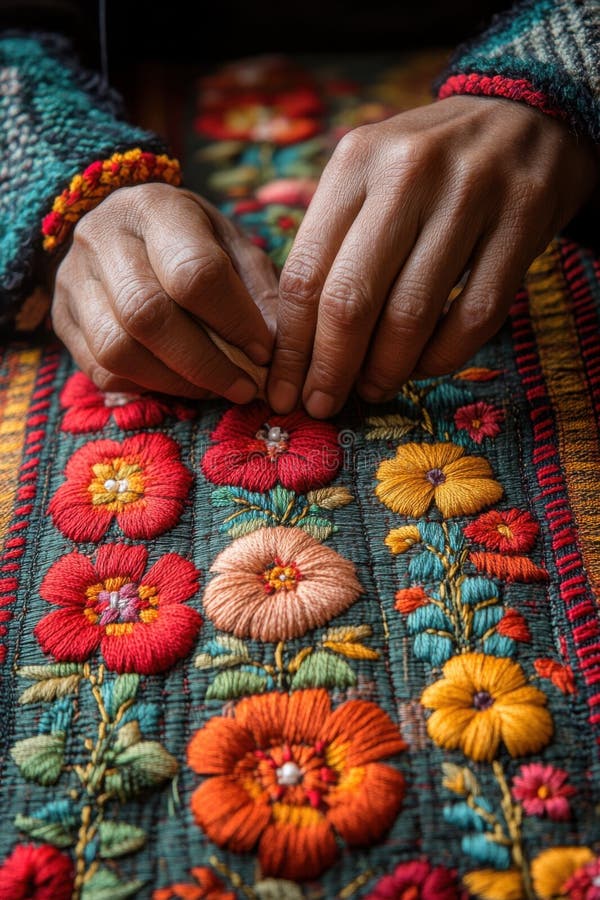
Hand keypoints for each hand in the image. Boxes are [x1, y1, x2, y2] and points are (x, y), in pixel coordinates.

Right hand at [51, 183, 277, 399]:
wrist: (115, 223)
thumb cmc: (187, 238)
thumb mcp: (229, 244)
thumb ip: (256, 290)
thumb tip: (276, 351)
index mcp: (156, 208)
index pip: (194, 272)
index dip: (235, 322)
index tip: (264, 352)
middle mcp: (104, 239)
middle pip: (148, 314)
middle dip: (205, 363)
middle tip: (244, 387)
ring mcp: (74, 280)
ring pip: (118, 349)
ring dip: (176, 382)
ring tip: (216, 389)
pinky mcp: (62, 320)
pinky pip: (101, 370)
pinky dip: (148, 387)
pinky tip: (181, 384)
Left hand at [267, 96, 598, 417]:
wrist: (524, 113)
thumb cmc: (427, 162)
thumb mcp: (368, 173)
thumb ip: (332, 239)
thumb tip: (299, 340)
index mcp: (356, 162)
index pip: (306, 273)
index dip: (292, 346)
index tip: (285, 389)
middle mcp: (408, 173)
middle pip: (351, 300)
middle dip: (330, 369)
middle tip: (323, 404)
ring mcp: (471, 194)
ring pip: (413, 314)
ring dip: (386, 370)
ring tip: (372, 389)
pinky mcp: (524, 220)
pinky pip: (476, 314)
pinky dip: (444, 356)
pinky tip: (425, 367)